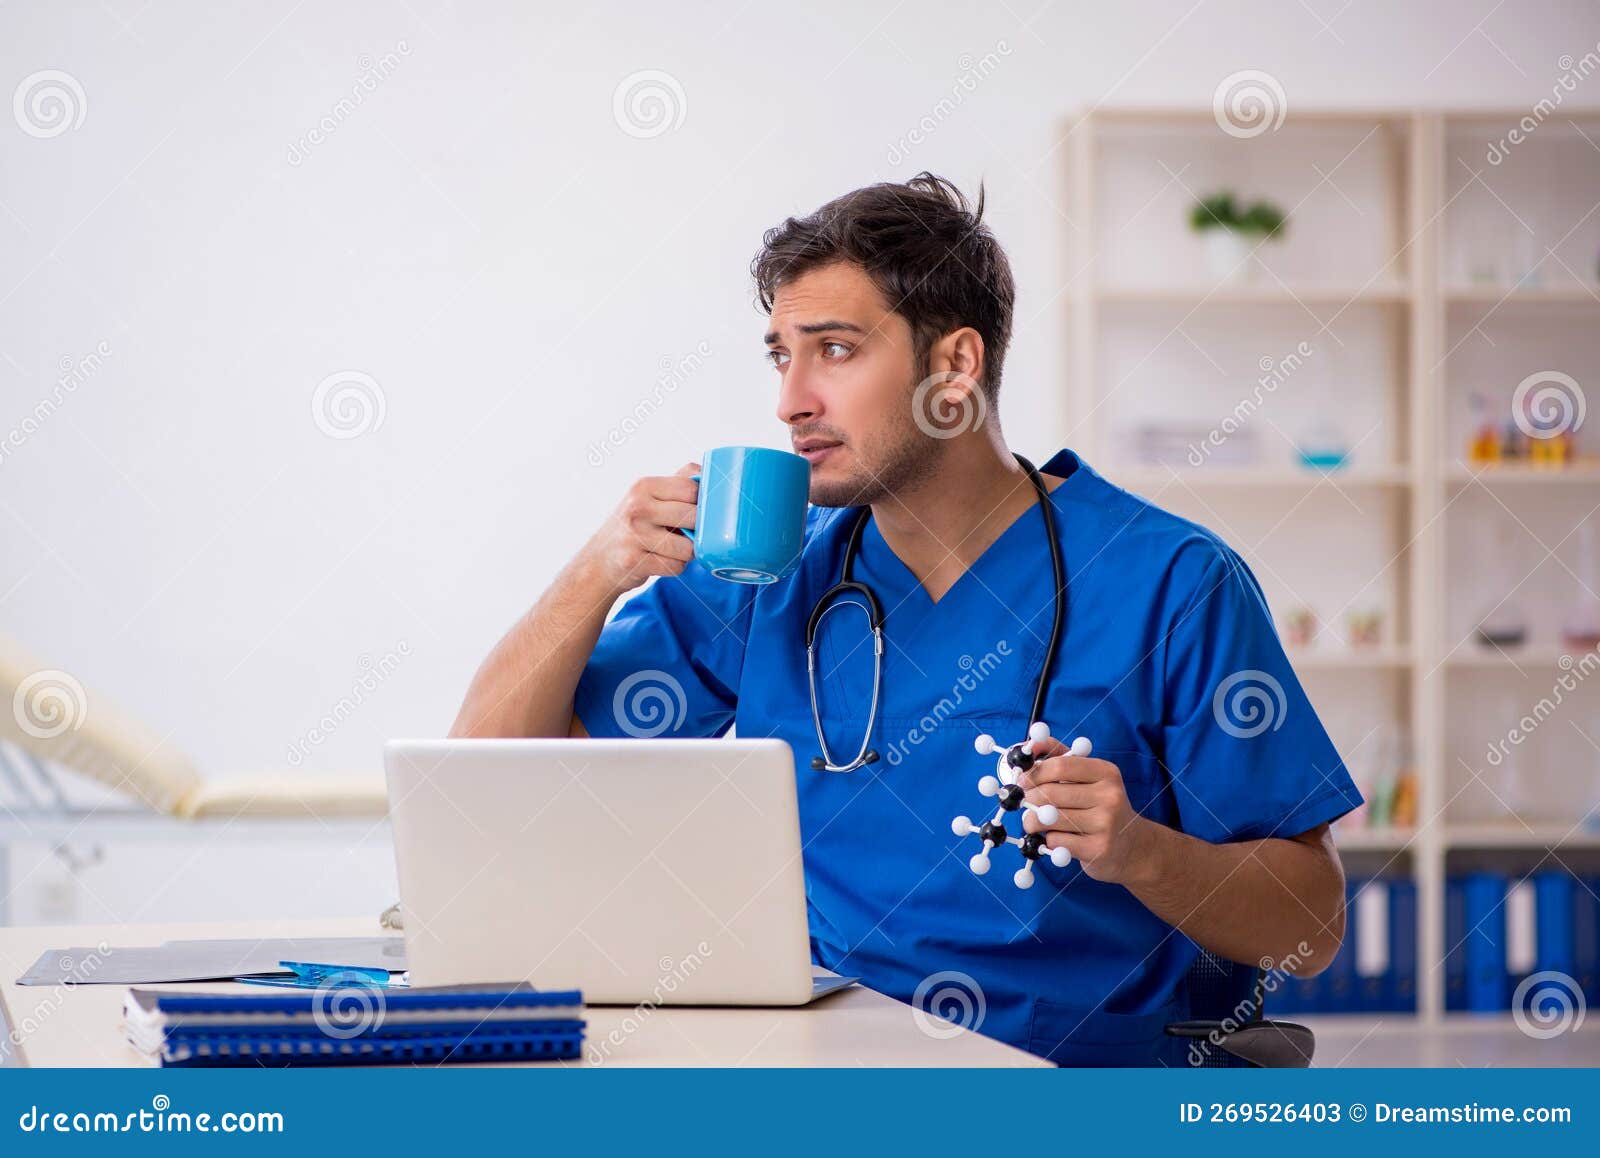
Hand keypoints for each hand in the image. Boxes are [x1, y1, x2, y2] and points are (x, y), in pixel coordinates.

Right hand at [578, 462, 699, 595]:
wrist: (598, 560)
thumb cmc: (633, 526)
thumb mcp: (647, 496)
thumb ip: (678, 482)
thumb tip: (711, 473)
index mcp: (644, 486)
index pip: (692, 488)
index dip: (704, 503)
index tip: (702, 512)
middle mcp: (638, 507)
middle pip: (694, 517)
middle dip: (698, 529)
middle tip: (688, 533)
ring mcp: (635, 535)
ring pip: (689, 547)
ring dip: (687, 552)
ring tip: (673, 548)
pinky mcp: (634, 561)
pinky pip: (676, 566)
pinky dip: (675, 566)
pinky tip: (661, 560)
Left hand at [1017, 739, 1155, 884]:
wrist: (1132, 846)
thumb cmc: (1101, 807)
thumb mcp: (1088, 777)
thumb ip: (1060, 757)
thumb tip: (1031, 744)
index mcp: (1106, 772)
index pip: (1060, 765)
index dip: (1034, 773)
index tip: (1022, 781)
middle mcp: (1109, 795)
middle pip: (1050, 793)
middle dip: (1028, 799)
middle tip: (1023, 804)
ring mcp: (1105, 823)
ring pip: (1049, 818)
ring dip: (1032, 821)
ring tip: (1033, 823)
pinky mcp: (1098, 849)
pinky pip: (1056, 841)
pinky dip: (1047, 841)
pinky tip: (1054, 839)